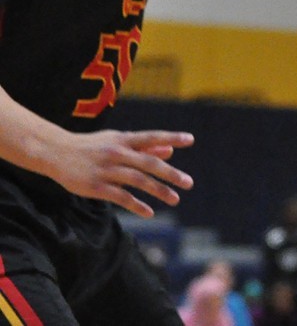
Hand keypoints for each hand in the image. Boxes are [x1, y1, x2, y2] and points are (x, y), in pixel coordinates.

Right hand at [46, 130, 194, 216]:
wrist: (54, 151)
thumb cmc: (91, 146)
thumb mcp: (116, 141)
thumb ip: (144, 147)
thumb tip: (170, 150)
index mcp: (123, 139)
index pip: (151, 136)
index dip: (171, 137)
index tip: (190, 139)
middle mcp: (116, 153)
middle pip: (148, 163)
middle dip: (170, 174)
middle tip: (189, 183)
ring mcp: (106, 170)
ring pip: (137, 181)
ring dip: (158, 191)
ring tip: (175, 199)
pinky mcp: (95, 186)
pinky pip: (120, 197)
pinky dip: (136, 205)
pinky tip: (149, 212)